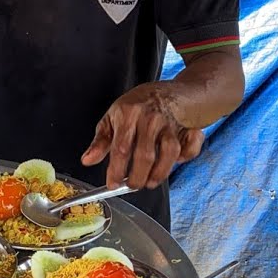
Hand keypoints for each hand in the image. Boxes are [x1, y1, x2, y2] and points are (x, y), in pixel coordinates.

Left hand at [81, 83, 204, 189]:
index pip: (121, 147)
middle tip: (132, 186)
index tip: (113, 184)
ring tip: (149, 182)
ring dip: (160, 173)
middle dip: (138, 177)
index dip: (116, 169)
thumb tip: (87, 161)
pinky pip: (189, 147)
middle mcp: (150, 118)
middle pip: (145, 154)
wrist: (168, 91)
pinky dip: (185, 158)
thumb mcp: (112, 118)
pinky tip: (174, 164)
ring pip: (169, 153)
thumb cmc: (137, 106)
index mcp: (128, 114)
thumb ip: (100, 141)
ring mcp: (170, 123)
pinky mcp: (188, 127)